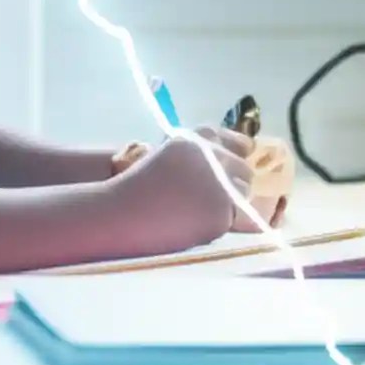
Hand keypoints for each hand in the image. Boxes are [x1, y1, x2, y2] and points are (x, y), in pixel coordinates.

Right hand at [107, 133, 253, 255]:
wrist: (120, 214)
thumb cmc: (136, 188)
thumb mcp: (167, 158)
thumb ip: (197, 157)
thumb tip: (234, 160)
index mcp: (196, 139)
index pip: (238, 142)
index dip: (237, 153)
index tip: (234, 162)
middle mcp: (211, 155)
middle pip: (244, 170)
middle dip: (233, 183)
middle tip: (210, 198)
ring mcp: (219, 182)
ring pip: (244, 193)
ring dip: (230, 202)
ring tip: (201, 211)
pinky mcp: (221, 210)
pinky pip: (235, 218)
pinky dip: (220, 222)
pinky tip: (196, 224)